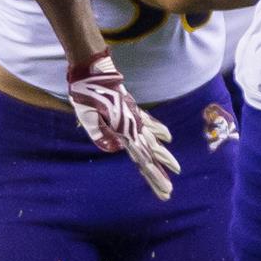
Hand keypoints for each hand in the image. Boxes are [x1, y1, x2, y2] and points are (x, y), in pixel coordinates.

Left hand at [68, 54, 178, 197]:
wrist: (91, 69)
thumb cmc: (86, 94)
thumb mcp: (86, 116)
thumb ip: (99, 133)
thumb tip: (115, 149)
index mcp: (124, 130)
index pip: (143, 160)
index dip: (154, 176)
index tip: (165, 191)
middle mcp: (134, 125)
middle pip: (151, 154)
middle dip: (160, 174)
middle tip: (168, 192)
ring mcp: (134, 117)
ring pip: (153, 141)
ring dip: (163, 157)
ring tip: (175, 169)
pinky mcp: (131, 109)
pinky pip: (150, 124)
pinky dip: (159, 132)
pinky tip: (167, 138)